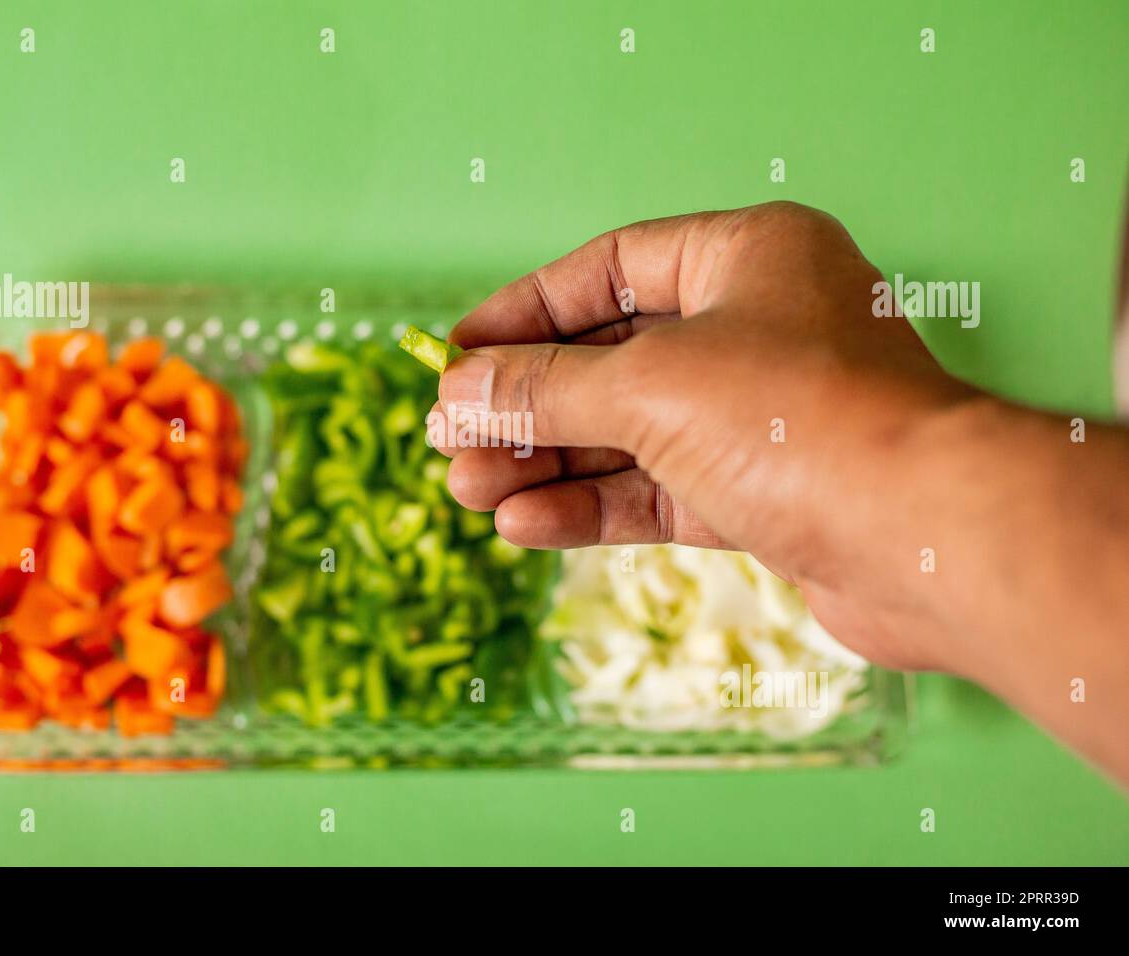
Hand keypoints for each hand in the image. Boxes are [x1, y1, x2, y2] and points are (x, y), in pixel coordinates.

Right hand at [433, 202, 979, 671]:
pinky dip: (593, 506)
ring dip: (547, 463)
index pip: (611, 268)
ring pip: (631, 433)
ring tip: (468, 490)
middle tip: (451, 438)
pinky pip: (661, 491)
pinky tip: (525, 526)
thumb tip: (460, 391)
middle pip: (613, 359)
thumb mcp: (650, 387)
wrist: (929, 541)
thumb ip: (547, 388)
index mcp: (749, 257)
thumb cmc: (806, 421)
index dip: (526, 311)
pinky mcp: (768, 495)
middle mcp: (760, 328)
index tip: (458, 352)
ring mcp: (764, 417)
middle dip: (528, 404)